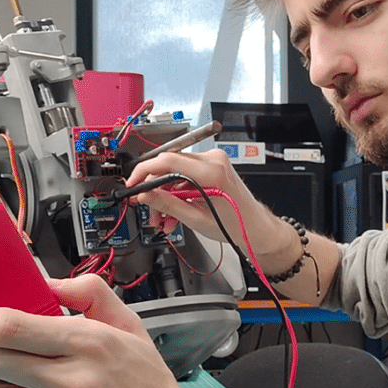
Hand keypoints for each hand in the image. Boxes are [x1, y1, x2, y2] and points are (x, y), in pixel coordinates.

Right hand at [125, 148, 279, 254]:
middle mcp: (213, 160)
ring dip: (165, 195)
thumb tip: (145, 194)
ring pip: (175, 173)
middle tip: (148, 209)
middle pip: (169, 166)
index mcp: (210, 171)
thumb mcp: (194, 219)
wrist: (254, 227)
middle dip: (155, 190)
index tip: (133, 183)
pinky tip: (174, 211)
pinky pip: (185, 175)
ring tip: (163, 218)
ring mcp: (214, 162)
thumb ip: (167, 204)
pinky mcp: (213, 167)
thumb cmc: (235, 225)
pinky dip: (176, 192)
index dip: (144, 171)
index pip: (167, 161)